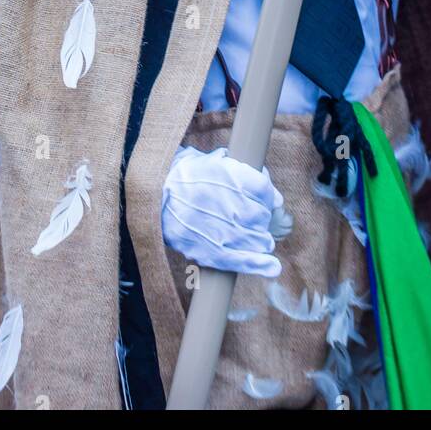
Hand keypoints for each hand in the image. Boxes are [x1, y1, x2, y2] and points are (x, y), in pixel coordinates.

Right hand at [161, 146, 282, 276]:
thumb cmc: (187, 176)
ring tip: (256, 236)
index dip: (266, 193)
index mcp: (223, 175)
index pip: (261, 188)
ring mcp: (216, 229)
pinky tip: (272, 267)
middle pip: (261, 214)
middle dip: (262, 216)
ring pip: (255, 238)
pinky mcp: (208, 251)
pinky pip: (240, 260)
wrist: (154, 196)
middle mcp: (222, 202)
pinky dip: (259, 265)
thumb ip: (245, 173)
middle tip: (254, 216)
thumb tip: (276, 198)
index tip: (266, 197)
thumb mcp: (214, 162)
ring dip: (261, 238)